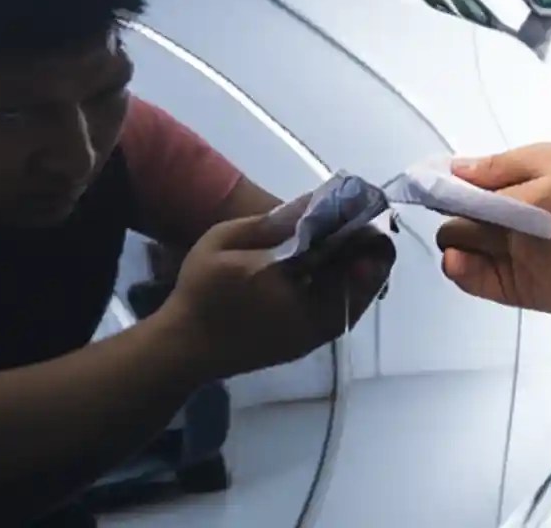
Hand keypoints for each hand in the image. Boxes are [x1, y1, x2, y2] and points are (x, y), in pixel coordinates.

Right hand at [160, 205, 394, 379]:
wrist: (186, 348)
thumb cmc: (200, 292)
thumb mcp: (223, 242)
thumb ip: (270, 224)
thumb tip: (310, 203)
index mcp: (296, 286)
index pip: (345, 251)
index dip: (359, 226)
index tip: (359, 204)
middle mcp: (316, 315)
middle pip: (365, 276)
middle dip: (365, 247)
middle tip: (356, 221)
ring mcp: (315, 334)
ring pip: (358, 294)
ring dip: (357, 266)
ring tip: (344, 240)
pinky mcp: (309, 343)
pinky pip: (343, 309)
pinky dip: (344, 285)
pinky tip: (328, 267)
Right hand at [436, 143, 550, 313]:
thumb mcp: (544, 165)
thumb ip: (495, 170)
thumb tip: (458, 168)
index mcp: (514, 184)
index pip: (464, 182)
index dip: (444, 185)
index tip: (427, 187)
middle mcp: (508, 218)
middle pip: (457, 215)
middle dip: (455, 215)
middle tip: (472, 217)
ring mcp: (509, 252)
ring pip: (459, 247)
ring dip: (455, 244)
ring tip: (466, 246)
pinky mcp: (512, 284)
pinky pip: (473, 279)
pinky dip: (461, 271)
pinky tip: (460, 262)